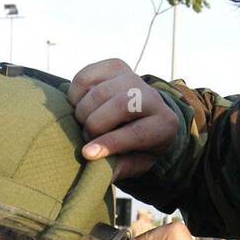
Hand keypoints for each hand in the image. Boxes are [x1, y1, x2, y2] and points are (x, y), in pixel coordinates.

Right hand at [69, 59, 179, 181]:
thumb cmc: (139, 145)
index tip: (87, 153)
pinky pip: (86, 77)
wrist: (144, 113)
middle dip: (94, 124)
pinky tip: (79, 105)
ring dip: (82, 111)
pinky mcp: (115, 66)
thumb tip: (103, 173)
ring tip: (83, 123)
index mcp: (164, 125)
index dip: (110, 143)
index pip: (137, 133)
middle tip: (86, 136)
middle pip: (119, 105)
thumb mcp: (138, 162)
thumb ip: (123, 168)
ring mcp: (133, 77)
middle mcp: (152, 97)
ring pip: (99, 91)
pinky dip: (75, 93)